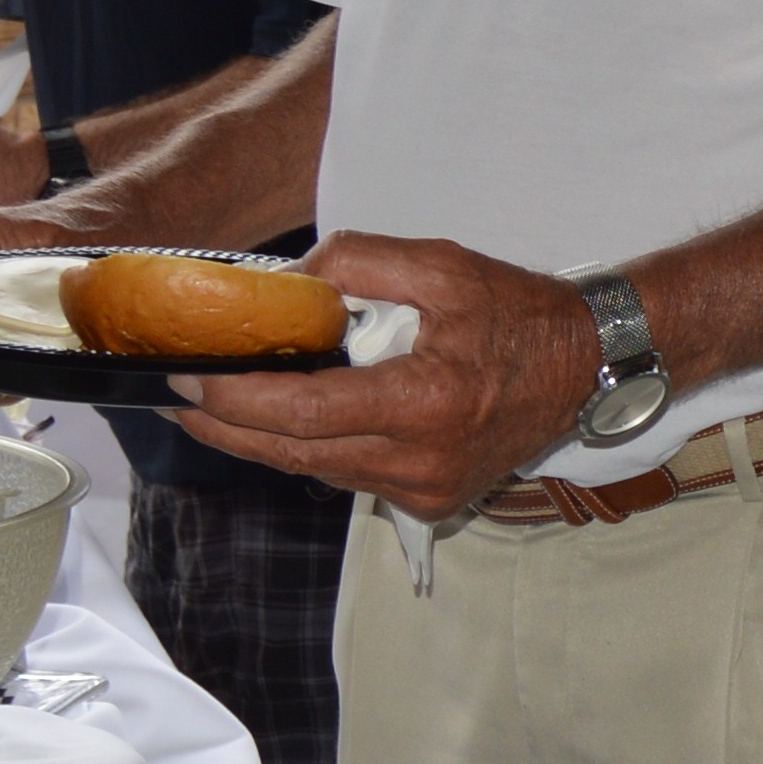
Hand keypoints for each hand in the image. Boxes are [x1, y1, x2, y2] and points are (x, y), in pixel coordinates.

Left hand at [177, 231, 604, 520]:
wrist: (585, 368)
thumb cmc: (518, 312)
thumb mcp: (443, 265)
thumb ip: (361, 262)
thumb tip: (293, 280)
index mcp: (423, 403)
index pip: (304, 410)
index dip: (236, 399)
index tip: (187, 379)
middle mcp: (420, 461)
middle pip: (295, 454)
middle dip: (229, 428)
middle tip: (177, 401)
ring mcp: (425, 490)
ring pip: (318, 469)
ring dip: (266, 439)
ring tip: (218, 405)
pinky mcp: (431, 501)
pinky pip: (350, 476)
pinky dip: (313, 448)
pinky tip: (286, 419)